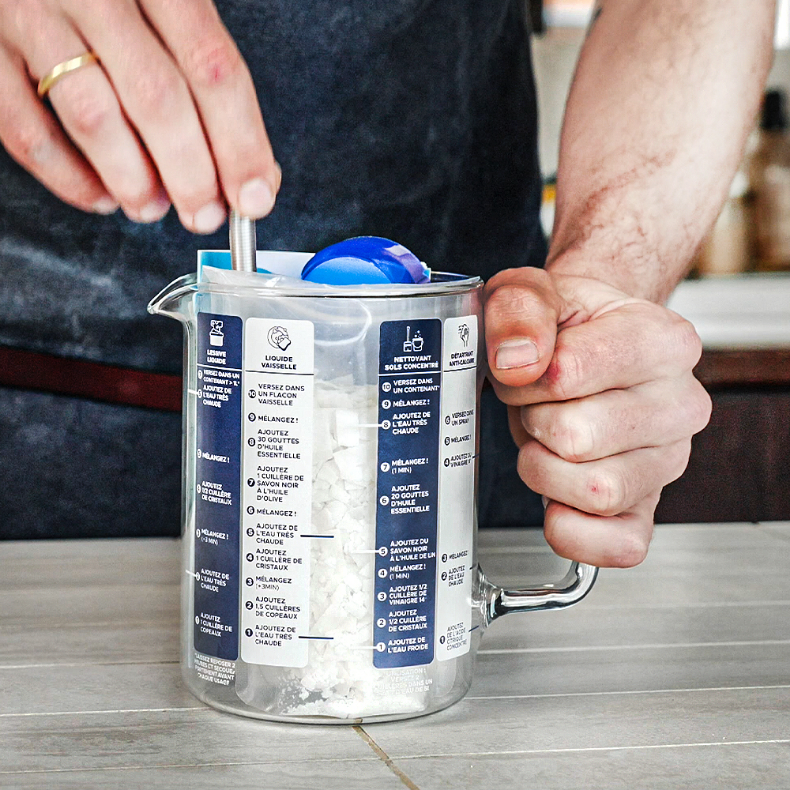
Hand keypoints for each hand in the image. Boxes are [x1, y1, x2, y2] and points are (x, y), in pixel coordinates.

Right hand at [0, 0, 279, 231]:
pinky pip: (26, 128)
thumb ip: (205, 70)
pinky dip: (68, 177)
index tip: (256, 196)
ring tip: (153, 209)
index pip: (212, 68)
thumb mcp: (166, 1)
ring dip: (133, 179)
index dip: (240, 143)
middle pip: (158, 98)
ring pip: (94, 116)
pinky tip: (101, 198)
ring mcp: (32, 15)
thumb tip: (253, 171)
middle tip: (206, 216)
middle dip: (192, 174)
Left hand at [483, 267, 710, 567]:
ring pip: (595, 491)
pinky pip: (620, 545)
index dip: (525, 377)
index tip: (528, 368)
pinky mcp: (649, 506)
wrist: (586, 342)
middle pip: (579, 438)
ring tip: (549, 440)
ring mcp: (668, 460)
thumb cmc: (566, 324)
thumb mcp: (529, 291)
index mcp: (663, 341)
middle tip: (539, 405)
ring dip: (545, 469)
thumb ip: (518, 310)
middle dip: (534, 423)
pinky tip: (556, 501)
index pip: (568, 374)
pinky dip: (575, 532)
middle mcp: (680, 403)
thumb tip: (518, 363)